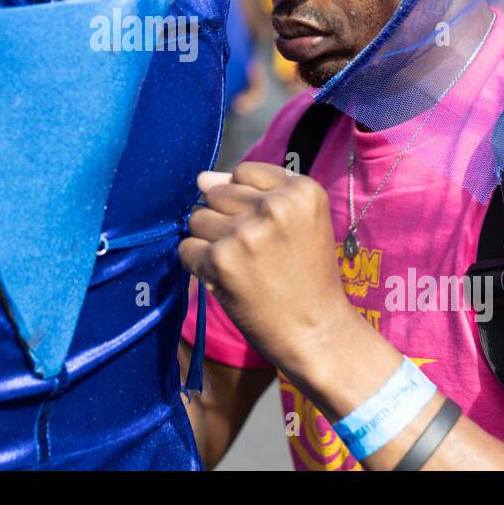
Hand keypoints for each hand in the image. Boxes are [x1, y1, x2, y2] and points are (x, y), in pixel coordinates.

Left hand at [179, 162, 355, 384]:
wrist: (317, 332)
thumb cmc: (307, 276)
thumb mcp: (301, 222)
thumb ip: (257, 190)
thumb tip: (202, 177)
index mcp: (302, 190)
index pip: (243, 172)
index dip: (247, 202)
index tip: (267, 229)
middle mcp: (275, 206)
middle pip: (217, 194)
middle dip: (226, 220)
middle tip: (254, 253)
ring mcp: (246, 233)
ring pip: (198, 219)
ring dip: (210, 243)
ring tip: (242, 266)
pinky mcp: (221, 261)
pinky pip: (186, 248)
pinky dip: (198, 265)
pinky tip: (225, 280)